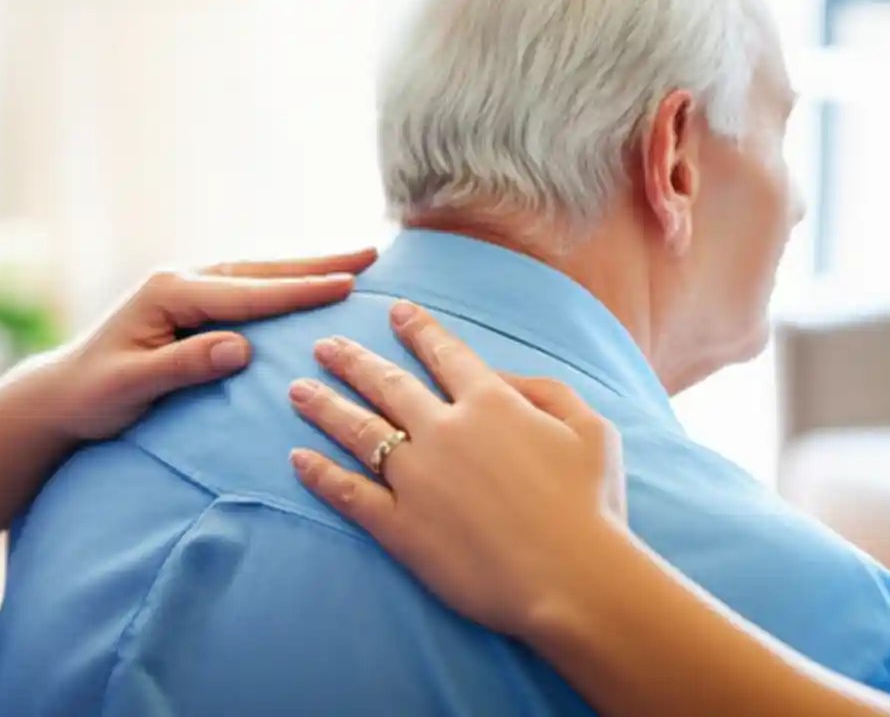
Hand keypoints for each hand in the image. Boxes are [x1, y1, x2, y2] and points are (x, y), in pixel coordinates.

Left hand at [48, 249, 377, 440]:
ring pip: (261, 273)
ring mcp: (189, 287)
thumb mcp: (132, 386)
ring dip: (308, 266)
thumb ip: (184, 365)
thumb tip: (241, 347)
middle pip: (264, 270)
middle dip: (319, 262)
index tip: (347, 283)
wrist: (60, 394)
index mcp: (170, 293)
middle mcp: (182, 280)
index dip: (300, 290)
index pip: (249, 293)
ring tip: (357, 259)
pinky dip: (286, 280)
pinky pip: (251, 286)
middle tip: (372, 253)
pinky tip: (312, 280)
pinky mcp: (193, 302)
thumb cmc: (93, 395)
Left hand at [287, 301, 626, 635]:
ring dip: (324, 406)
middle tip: (324, 345)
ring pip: (359, 430)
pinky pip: (350, 493)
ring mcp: (417, 479)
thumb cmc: (591, 505)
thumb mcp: (592, 429)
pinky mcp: (401, 527)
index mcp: (492, 403)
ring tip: (297, 389)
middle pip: (388, 384)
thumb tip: (502, 377)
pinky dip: (320, 474)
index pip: (445, 354)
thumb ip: (547, 391)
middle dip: (353, 360)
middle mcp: (445, 431)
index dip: (419, 329)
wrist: (572, 578)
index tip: (395, 311)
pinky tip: (298, 458)